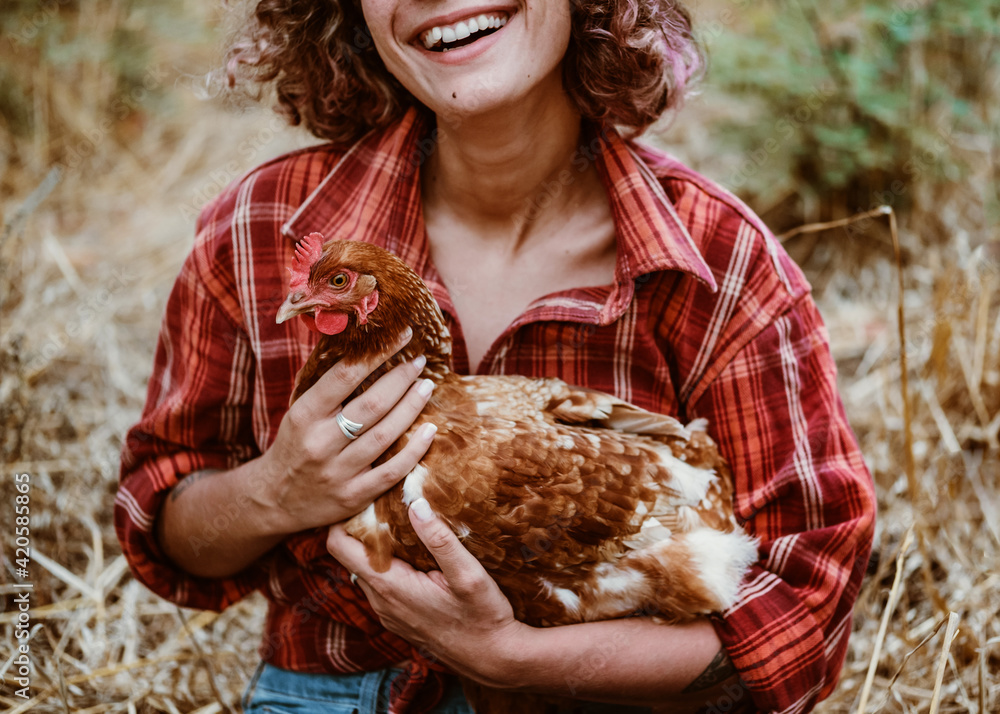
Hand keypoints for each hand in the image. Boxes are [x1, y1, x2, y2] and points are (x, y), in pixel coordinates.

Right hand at [259, 328, 437, 533]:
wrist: (273, 499)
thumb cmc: (294, 445)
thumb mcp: (300, 412)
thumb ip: (330, 388)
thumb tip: (367, 350)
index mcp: (305, 414)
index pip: (345, 375)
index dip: (378, 353)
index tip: (401, 336)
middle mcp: (320, 442)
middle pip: (372, 404)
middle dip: (401, 379)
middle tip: (419, 362)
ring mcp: (337, 471)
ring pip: (384, 435)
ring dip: (411, 408)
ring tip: (427, 387)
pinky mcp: (352, 497)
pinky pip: (391, 472)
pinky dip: (414, 450)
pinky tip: (430, 430)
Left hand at [326, 498, 531, 688]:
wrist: (494, 660)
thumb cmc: (484, 618)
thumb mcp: (468, 574)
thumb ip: (440, 539)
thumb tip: (415, 504)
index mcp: (389, 586)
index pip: (338, 545)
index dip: (344, 517)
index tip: (365, 497)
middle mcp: (380, 601)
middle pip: (349, 554)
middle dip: (361, 526)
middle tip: (385, 501)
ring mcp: (387, 612)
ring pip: (363, 570)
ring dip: (375, 546)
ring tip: (399, 521)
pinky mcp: (397, 618)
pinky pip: (379, 584)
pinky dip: (387, 564)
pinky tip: (413, 552)